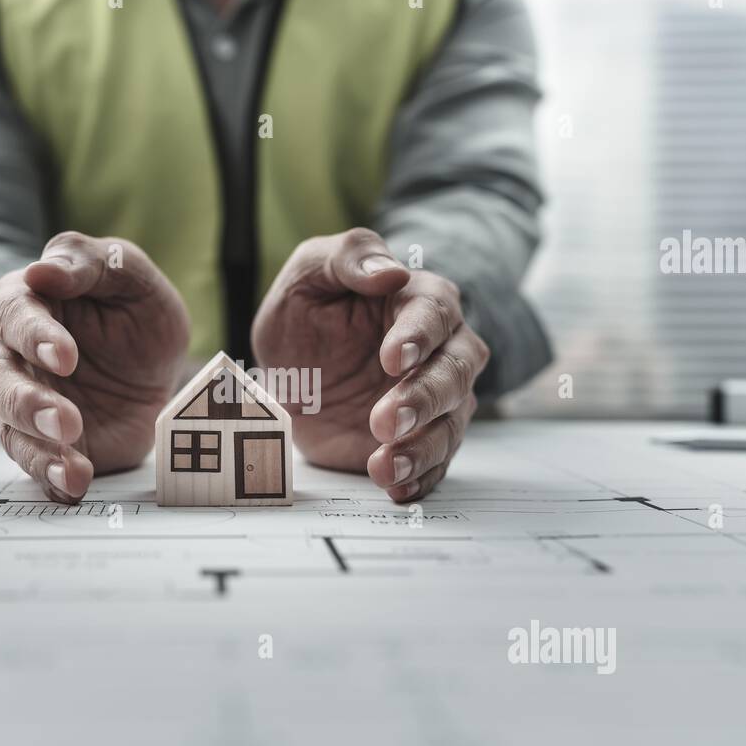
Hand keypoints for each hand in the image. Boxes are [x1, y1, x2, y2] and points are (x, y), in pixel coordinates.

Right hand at [0, 232, 189, 501]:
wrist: (156, 370)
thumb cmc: (134, 312)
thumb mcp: (130, 278)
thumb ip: (92, 264)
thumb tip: (44, 269)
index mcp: (25, 302)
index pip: (15, 314)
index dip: (36, 335)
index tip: (67, 356)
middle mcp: (8, 353)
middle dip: (26, 402)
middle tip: (67, 421)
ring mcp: (19, 402)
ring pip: (6, 427)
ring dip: (37, 449)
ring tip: (74, 467)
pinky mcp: (39, 442)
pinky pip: (34, 464)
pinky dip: (50, 478)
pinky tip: (73, 486)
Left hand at [252, 228, 488, 501]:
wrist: (290, 370)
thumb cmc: (306, 312)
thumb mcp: (311, 272)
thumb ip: (350, 258)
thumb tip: (390, 270)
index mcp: (417, 300)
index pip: (435, 313)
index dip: (419, 336)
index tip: (394, 359)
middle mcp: (440, 350)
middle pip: (455, 372)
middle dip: (424, 399)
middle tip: (385, 422)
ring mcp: (433, 399)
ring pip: (452, 423)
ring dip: (423, 447)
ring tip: (384, 467)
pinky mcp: (419, 440)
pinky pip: (435, 463)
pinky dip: (420, 478)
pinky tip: (397, 488)